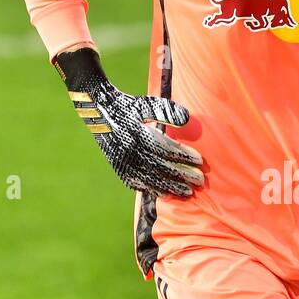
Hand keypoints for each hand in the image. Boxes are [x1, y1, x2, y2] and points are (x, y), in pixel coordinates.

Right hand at [54, 47, 203, 197]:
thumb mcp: (145, 104)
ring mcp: (124, 162)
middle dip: (183, 175)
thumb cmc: (127, 106)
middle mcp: (131, 151)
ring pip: (151, 179)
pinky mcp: (119, 168)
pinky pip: (138, 183)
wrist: (98, 112)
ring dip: (171, 187)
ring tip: (187, 193)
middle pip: (162, 167)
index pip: (167, 149)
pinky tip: (166, 194)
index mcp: (139, 134)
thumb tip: (187, 119)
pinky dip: (153, 190)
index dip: (184, 156)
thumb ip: (165, 110)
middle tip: (201, 181)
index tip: (200, 161)